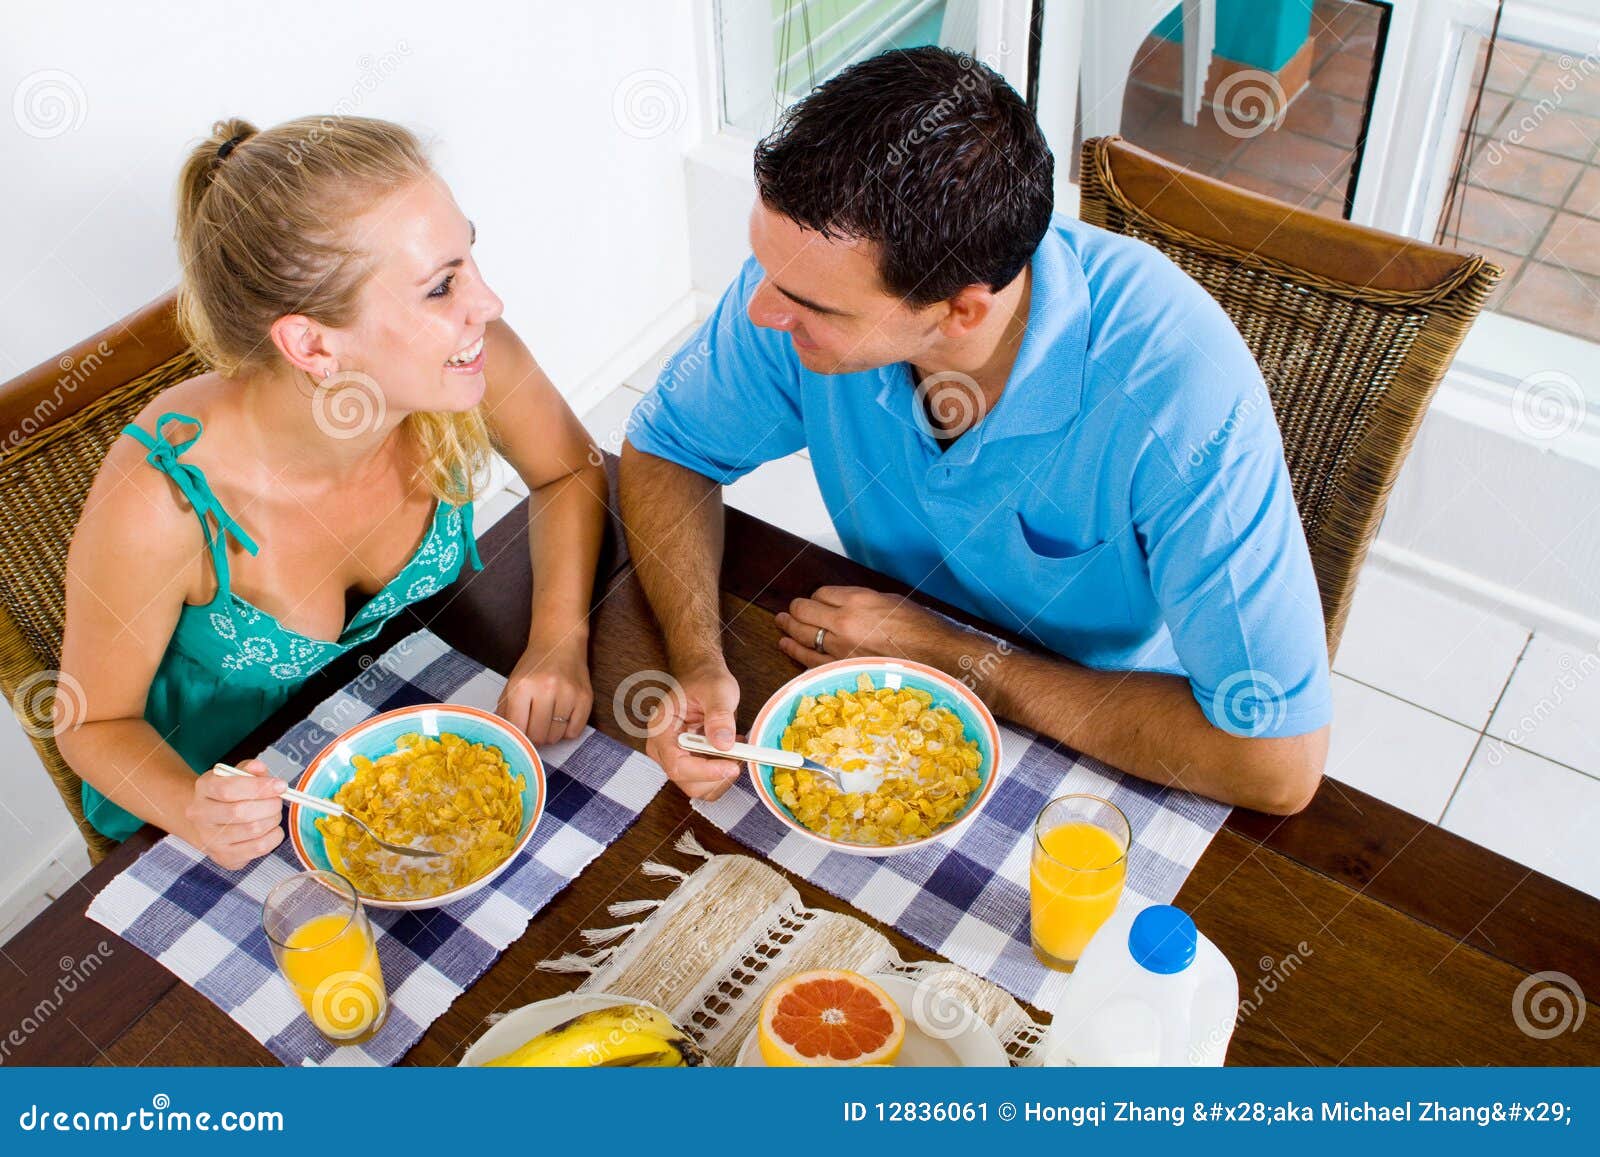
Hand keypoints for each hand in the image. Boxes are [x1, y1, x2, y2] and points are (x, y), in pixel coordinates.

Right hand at [185, 759, 286, 870]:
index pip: (228, 788)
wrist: (209, 822)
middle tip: (278, 801)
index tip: (280, 786)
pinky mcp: (224, 857)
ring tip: (273, 814)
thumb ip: (250, 769)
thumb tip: (258, 768)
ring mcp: (210, 839)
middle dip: (269, 805)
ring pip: (252, 830)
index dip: (259, 787)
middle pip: (240, 812)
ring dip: (273, 820)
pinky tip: (271, 829)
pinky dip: (274, 837)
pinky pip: (259, 848)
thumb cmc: (229, 795)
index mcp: (204, 788)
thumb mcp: (236, 775)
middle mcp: (200, 815)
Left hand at [499, 632, 593, 744]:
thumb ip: (506, 711)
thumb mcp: (513, 683)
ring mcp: (568, 693)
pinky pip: (574, 731)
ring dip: (551, 734)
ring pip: (556, 736)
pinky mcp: (585, 697)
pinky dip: (567, 730)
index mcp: (522, 686)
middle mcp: (546, 688)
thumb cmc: (535, 665)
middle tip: (535, 727)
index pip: (518, 729)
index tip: (520, 736)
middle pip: (538, 736)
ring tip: (549, 719)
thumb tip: (505, 737)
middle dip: (535, 737)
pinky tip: (563, 717)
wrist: (560, 642)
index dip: (518, 737)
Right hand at [645, 657, 742, 801]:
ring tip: (736, 747)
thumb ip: (719, 716)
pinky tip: (731, 750)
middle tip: (741, 755)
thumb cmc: (704, 680)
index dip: (706, 772)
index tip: (732, 766)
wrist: (702, 677)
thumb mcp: (717, 690)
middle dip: (718, 776)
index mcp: (661, 730)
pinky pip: (707, 781)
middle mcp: (663, 749)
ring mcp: (674, 757)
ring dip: (723, 775)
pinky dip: (723, 772)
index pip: (677, 765)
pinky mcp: (688, 763)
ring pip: (699, 787)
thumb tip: (723, 744)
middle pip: (688, 782)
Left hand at [775, 585, 967, 668]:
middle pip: (804, 611)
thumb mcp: (891, 601)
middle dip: (795, 610)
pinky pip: (810, 660)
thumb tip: (846, 605)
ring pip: (803, 635)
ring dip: (789, 628)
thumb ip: (863, 602)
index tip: (816, 601)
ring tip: (781, 624)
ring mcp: (841, 648)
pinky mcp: (842, 669)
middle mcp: (844, 622)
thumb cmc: (921, 629)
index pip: (821, 594)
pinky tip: (787, 646)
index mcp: (858, 600)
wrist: (936, 658)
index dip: (816, 597)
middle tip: (788, 611)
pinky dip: (795, 652)